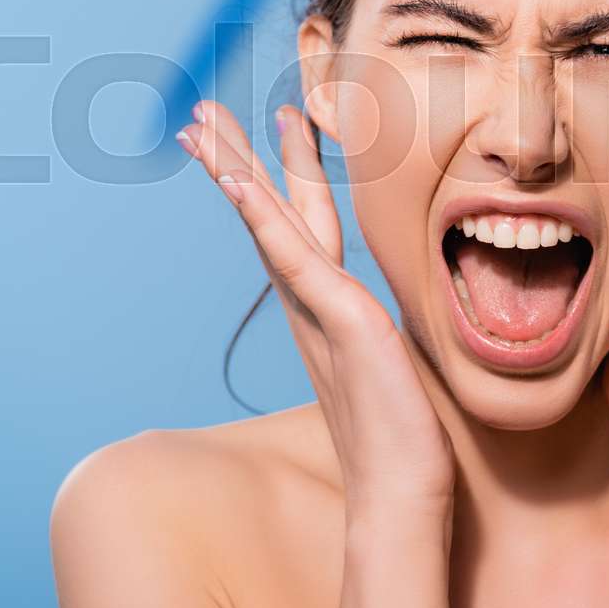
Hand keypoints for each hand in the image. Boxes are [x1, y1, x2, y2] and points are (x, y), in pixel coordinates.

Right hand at [177, 102, 454, 515]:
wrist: (404, 496)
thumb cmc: (405, 439)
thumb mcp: (397, 361)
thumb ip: (383, 329)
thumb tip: (394, 318)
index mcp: (324, 308)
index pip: (295, 225)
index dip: (276, 175)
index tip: (271, 125)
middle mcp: (310, 304)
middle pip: (267, 214)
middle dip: (237, 158)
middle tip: (203, 111)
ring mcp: (319, 310)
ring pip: (269, 222)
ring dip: (236, 168)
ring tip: (204, 123)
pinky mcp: (341, 319)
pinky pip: (294, 256)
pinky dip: (263, 216)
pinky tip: (238, 181)